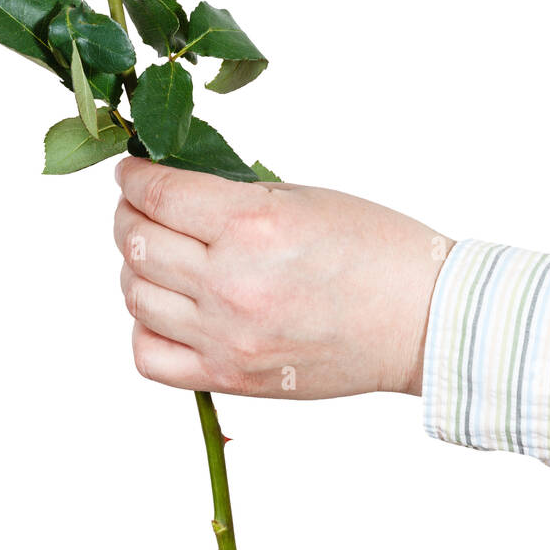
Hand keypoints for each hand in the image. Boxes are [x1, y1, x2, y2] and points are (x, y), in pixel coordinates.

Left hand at [113, 159, 453, 398]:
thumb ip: (232, 198)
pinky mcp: (231, 377)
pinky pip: (150, 356)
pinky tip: (166, 309)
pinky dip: (145, 328)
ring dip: (135, 269)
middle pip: (137, 244)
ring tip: (154, 255)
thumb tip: (175, 192)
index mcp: (251, 226)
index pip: (159, 195)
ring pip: (136, 297)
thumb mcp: (303, 198)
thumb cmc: (377, 251)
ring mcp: (226, 336)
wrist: (422, 321)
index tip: (130, 173)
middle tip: (137, 207)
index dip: (133, 178)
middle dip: (127, 216)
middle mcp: (230, 283)